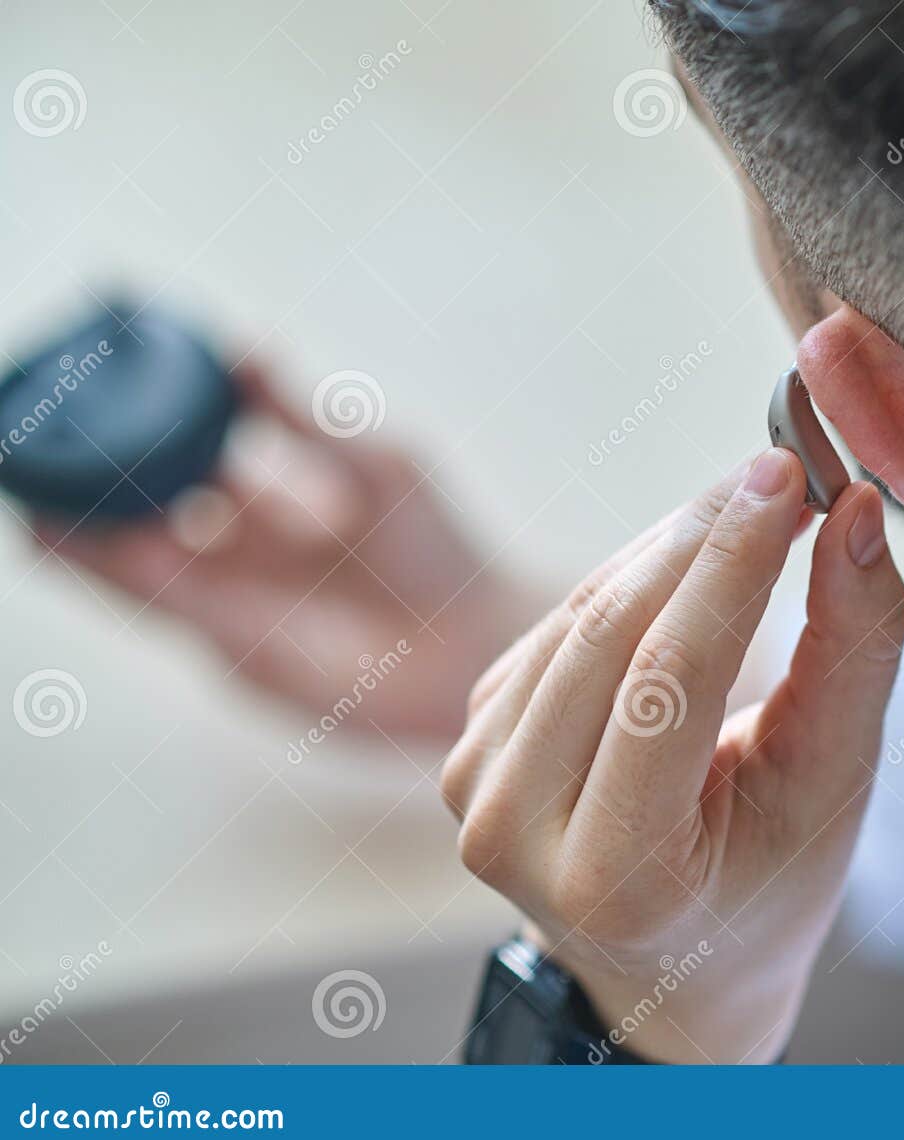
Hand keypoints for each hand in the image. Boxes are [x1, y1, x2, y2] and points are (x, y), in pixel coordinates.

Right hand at [34, 362, 538, 743]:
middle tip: (33, 442)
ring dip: (78, 536)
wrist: (475, 638)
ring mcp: (233, 604)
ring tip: (30, 493)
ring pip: (131, 566)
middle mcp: (240, 555)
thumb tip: (240, 341)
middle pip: (137, 515)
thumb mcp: (372, 462)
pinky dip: (116, 575)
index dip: (132, 430)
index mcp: (270, 504)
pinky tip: (80, 539)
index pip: (181, 460)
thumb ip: (301, 416)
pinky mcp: (234, 651)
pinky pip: (161, 606)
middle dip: (82, 486)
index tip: (90, 383)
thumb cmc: (440, 547)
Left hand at [442, 450, 903, 1062]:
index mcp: (615, 876)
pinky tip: (693, 565)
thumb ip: (853, 651)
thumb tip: (859, 516)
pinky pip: (555, 629)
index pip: (667, 684)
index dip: (733, 566)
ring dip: (670, 547)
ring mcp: (475, 787)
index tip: (791, 476)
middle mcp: (515, 835)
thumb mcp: (832, 783)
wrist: (673, 961)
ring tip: (755, 512)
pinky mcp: (469, 742)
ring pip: (577, 618)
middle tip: (781, 472)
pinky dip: (632, 580)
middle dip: (703, 537)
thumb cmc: (772, 880)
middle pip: (609, 636)